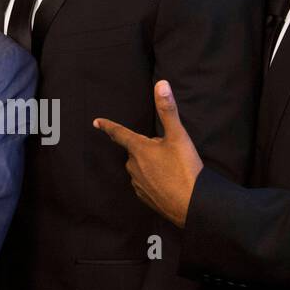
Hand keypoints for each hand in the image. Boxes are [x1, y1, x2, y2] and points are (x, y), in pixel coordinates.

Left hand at [93, 80, 202, 227]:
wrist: (192, 205)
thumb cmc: (185, 169)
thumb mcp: (178, 136)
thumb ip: (168, 110)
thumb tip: (161, 84)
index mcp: (139, 149)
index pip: (119, 133)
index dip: (108, 126)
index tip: (97, 122)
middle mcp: (133, 166)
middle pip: (136, 151)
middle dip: (149, 148)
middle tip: (170, 152)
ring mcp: (138, 184)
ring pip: (141, 167)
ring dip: (152, 164)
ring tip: (173, 169)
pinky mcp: (144, 197)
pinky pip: (145, 182)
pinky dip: (155, 180)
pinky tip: (169, 182)